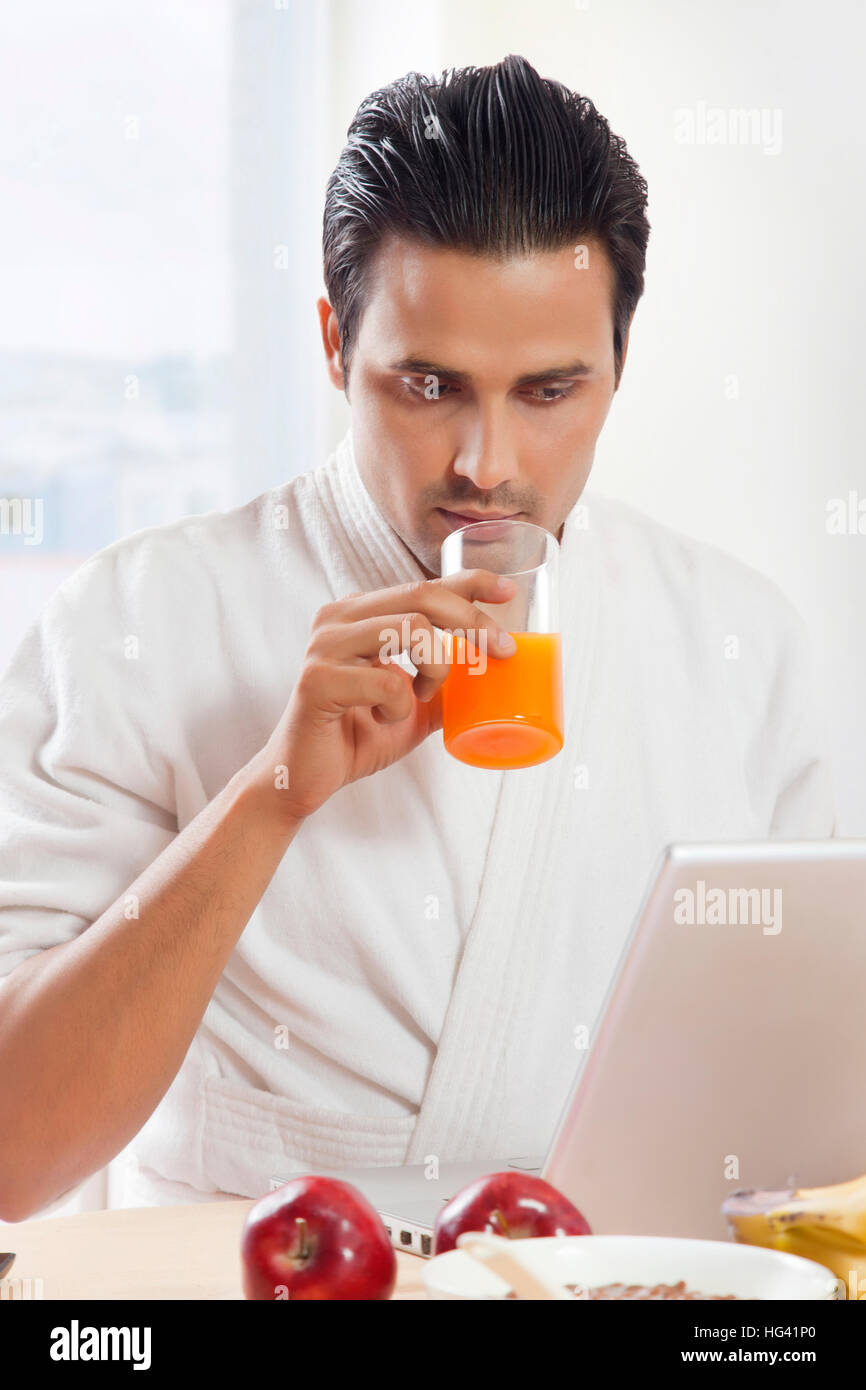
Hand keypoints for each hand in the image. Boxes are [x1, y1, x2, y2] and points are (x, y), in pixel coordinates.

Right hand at [254, 570, 516, 820]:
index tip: (507, 591)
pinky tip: (384, 719)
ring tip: (425, 696)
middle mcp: (339, 618)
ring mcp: (325, 645)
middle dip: (473, 623)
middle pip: (423, 596)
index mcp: (360, 614)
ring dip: (437, 666)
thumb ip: (445, 683)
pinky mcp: (318, 679)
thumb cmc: (357, 737)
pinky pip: (387, 681)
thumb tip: (495, 673)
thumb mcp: (415, 704)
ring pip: (411, 628)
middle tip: (500, 653)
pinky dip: (401, 706)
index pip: (423, 584)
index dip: (469, 581)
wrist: (306, 777)